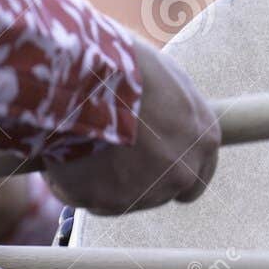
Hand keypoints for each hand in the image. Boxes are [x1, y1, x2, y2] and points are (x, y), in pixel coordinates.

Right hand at [0, 41, 220, 213]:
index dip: (174, 171)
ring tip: (82, 143)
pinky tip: (65, 154)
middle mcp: (183, 172)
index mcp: (204, 140)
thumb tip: (165, 123)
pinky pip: (89, 197)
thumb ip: (174, 113)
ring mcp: (149, 192)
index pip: (199, 175)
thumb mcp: (165, 80)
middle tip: (109, 154)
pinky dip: (76, 182)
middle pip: (162, 189)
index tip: (157, 168)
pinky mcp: (110, 203)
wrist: (86, 77)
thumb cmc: (124, 65)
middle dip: (139, 178)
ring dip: (106, 179)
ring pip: (125, 196)